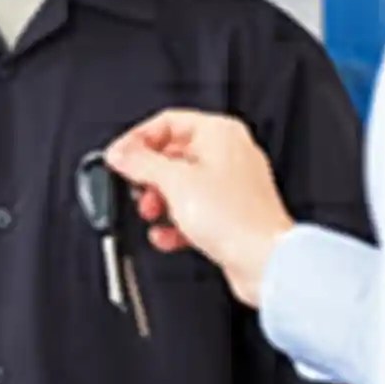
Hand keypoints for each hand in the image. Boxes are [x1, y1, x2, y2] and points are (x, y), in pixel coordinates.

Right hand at [105, 109, 294, 307]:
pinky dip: (176, 222)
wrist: (265, 262)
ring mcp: (232, 185)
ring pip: (182, 185)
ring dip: (160, 202)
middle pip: (173, 154)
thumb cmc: (236, 218)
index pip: (168, 122)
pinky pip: (194, 210)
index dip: (138, 139)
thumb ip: (141, 164)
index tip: (119, 157)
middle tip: (136, 188)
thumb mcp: (175, 183)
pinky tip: (167, 235)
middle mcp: (229, 153)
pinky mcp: (231, 214)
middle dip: (149, 176)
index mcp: (220, 132)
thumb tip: (120, 153)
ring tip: (151, 214)